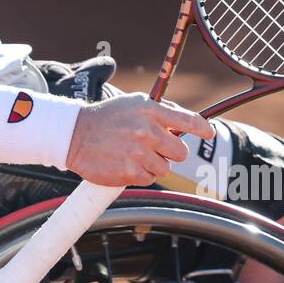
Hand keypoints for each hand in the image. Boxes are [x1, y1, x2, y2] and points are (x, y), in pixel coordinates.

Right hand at [65, 93, 213, 186]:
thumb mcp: (133, 103)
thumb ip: (160, 111)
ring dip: (153, 164)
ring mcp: (138, 153)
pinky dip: (140, 174)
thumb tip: (184, 123)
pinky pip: (149, 179)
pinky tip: (125, 163)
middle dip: (170, 152)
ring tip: (133, 154)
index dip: (203, 129)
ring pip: (165, 168)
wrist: (74, 134)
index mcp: (150, 111)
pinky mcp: (129, 172)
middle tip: (153, 148)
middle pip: (180, 152)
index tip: (209, 133)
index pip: (188, 121)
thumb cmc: (106, 117)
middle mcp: (147, 131)